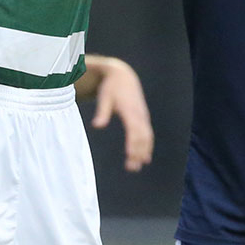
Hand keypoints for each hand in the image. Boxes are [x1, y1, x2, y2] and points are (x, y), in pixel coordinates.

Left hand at [84, 56, 154, 171]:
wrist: (123, 75)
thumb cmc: (111, 87)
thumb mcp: (104, 97)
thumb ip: (102, 112)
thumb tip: (97, 125)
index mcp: (129, 109)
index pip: (133, 129)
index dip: (133, 143)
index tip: (130, 156)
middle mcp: (139, 114)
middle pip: (142, 137)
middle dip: (138, 153)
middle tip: (131, 168)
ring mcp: (143, 116)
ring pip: (147, 137)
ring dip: (143, 152)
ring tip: (136, 167)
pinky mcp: (143, 117)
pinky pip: (148, 134)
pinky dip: (147, 146)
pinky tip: (144, 158)